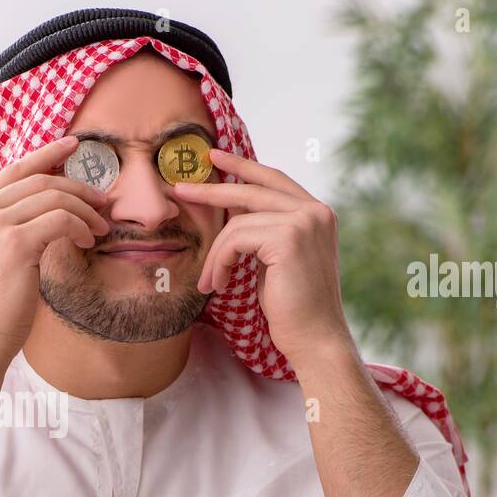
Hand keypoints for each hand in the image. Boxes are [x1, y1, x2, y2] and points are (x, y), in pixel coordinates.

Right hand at [0, 135, 110, 367]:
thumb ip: (6, 225)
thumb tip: (48, 205)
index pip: (15, 169)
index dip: (47, 153)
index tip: (74, 146)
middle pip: (40, 179)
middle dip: (78, 187)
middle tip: (103, 201)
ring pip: (55, 197)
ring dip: (85, 211)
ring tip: (99, 228)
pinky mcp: (14, 244)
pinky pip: (61, 220)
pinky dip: (81, 226)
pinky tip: (88, 240)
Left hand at [173, 150, 353, 368]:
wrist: (315, 338)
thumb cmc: (293, 308)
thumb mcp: (278, 261)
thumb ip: (265, 234)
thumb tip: (235, 217)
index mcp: (316, 214)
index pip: (274, 180)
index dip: (243, 167)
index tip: (215, 157)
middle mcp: (315, 211)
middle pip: (253, 190)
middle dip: (212, 190)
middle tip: (180, 189)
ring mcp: (304, 221)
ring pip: (238, 223)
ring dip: (215, 254)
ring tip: (210, 281)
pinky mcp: (288, 237)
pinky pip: (235, 239)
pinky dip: (220, 261)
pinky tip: (219, 284)